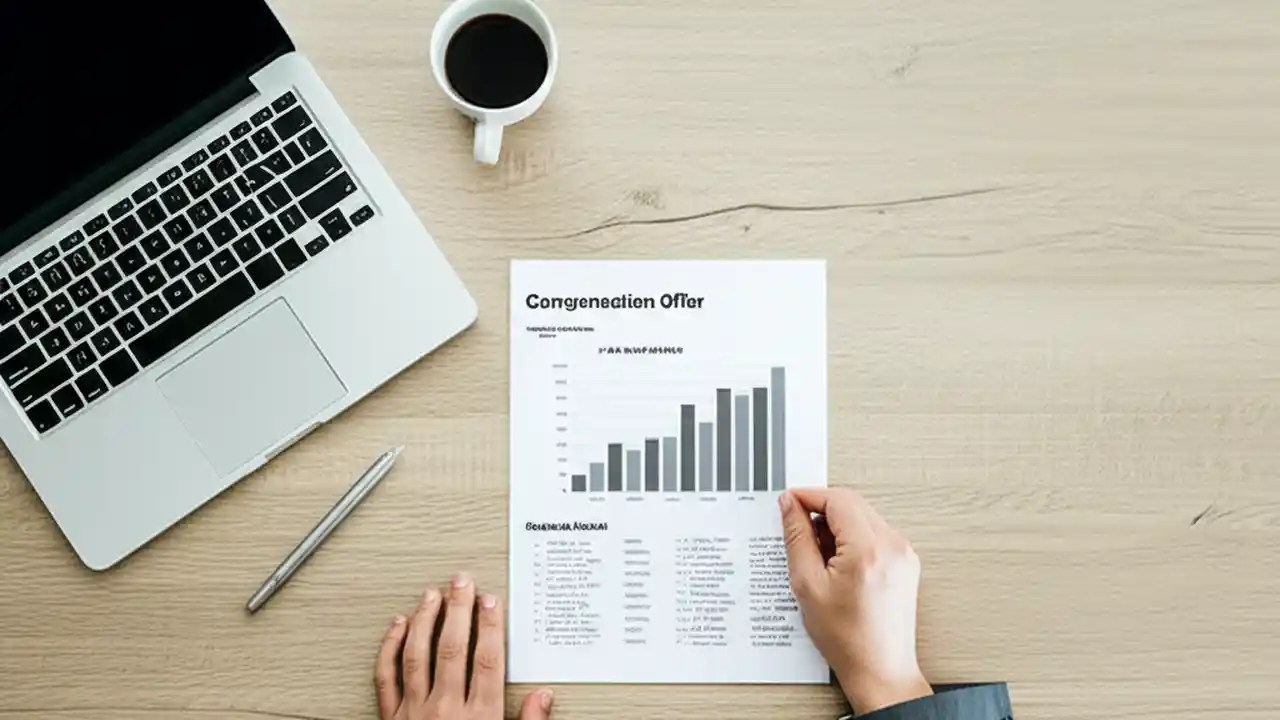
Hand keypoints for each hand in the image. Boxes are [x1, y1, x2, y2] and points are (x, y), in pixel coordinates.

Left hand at [374, 574, 553, 719]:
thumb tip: (544, 698)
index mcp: (479, 718)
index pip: (487, 659)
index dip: (491, 625)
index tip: (492, 601)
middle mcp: (445, 711)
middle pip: (453, 647)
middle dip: (459, 609)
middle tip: (462, 582)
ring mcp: (414, 714)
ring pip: (417, 655)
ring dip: (424, 620)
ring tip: (431, 595)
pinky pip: (386, 677)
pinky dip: (389, 648)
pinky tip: (396, 626)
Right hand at [778, 488, 931, 714]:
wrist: (879, 669)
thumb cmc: (846, 639)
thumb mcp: (807, 585)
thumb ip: (797, 538)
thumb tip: (790, 507)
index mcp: (868, 550)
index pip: (837, 499)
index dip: (808, 496)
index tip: (789, 503)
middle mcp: (892, 546)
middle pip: (852, 503)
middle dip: (821, 509)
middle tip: (798, 529)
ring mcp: (903, 554)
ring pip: (863, 516)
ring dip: (837, 524)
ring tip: (818, 556)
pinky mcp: (905, 562)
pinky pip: (874, 533)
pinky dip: (852, 537)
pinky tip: (837, 563)